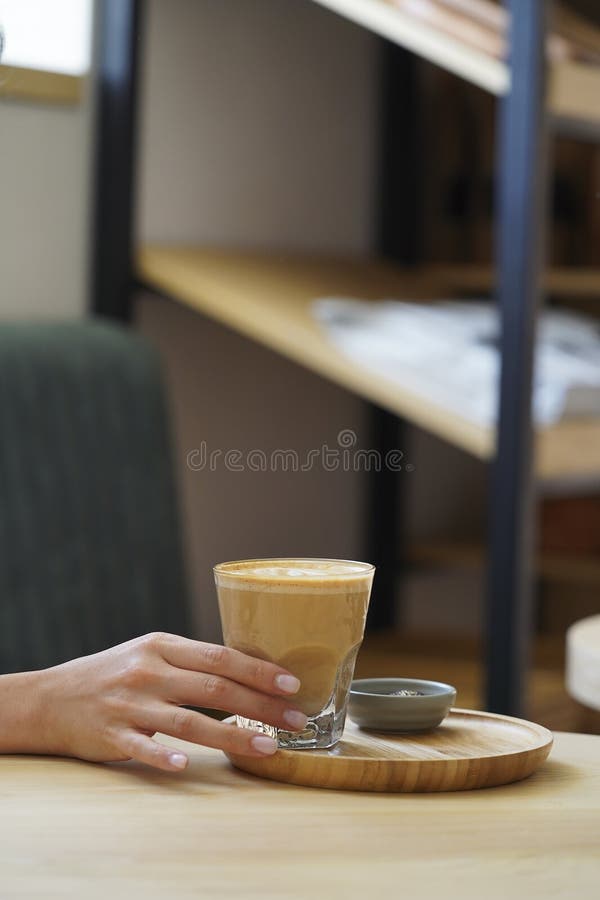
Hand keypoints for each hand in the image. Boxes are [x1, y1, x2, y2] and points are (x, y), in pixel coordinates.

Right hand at [27, 633, 306, 771]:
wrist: (53, 697)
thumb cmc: (115, 674)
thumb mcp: (151, 652)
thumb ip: (192, 661)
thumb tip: (249, 670)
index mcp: (163, 646)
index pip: (220, 657)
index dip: (259, 671)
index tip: (292, 684)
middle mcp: (149, 671)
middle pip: (214, 688)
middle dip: (260, 704)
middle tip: (295, 720)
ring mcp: (130, 703)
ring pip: (188, 722)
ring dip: (232, 736)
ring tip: (267, 747)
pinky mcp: (111, 734)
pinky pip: (142, 747)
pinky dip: (163, 756)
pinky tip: (184, 766)